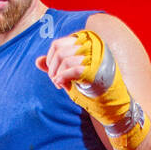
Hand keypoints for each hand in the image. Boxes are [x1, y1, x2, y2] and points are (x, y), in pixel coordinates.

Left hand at [36, 29, 149, 149]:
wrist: (113, 107)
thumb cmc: (92, 90)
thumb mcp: (71, 76)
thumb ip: (56, 67)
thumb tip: (37, 61)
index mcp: (88, 42)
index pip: (58, 44)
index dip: (51, 60)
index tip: (55, 74)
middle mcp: (93, 46)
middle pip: (59, 50)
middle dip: (52, 69)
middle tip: (56, 82)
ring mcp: (96, 57)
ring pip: (63, 58)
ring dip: (56, 75)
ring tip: (60, 85)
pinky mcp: (96, 70)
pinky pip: (71, 69)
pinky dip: (62, 78)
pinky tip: (63, 86)